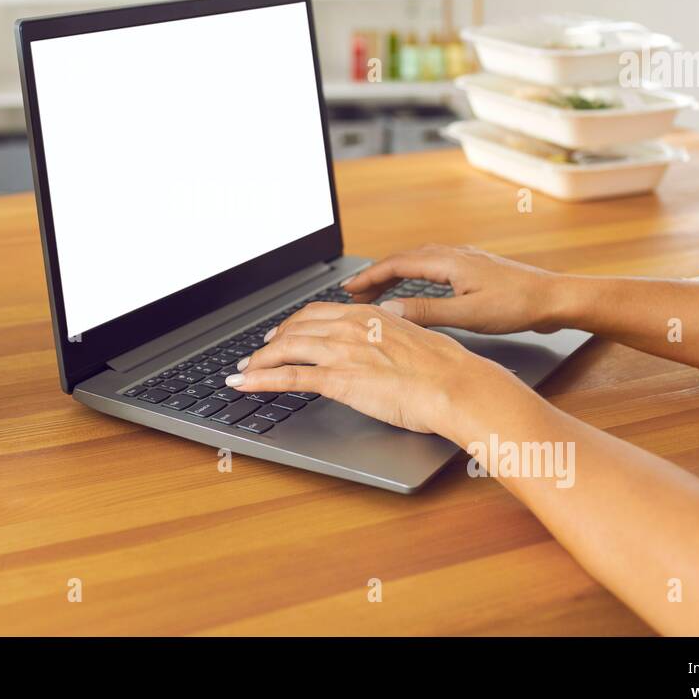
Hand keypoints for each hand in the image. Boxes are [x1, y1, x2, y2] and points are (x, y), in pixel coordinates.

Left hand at [225, 302, 542, 440]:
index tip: (283, 331)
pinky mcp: (338, 379)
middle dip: (271, 341)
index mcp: (368, 316)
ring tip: (242, 370)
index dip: (295, 323)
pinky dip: (260, 379)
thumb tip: (392, 340)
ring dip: (257, 361)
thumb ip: (395, 336)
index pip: (318, 313)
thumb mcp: (416, 339)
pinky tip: (243, 384)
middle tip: (257, 352)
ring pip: (285, 350)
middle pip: (295, 328)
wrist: (456, 385)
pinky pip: (289, 378)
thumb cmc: (447, 368)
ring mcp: (341, 352)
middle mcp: (349, 327)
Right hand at [341, 244, 573, 334]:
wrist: (554, 298)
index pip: (396, 264)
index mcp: (448, 261)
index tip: (347, 288)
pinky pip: (430, 264)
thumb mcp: (468, 315)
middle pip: (402, 260)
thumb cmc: (517, 306)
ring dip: (391, 274)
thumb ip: (428, 312)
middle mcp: (453, 254)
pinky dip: (411, 275)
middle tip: (352, 294)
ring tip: (375, 292)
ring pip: (416, 261)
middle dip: (374, 276)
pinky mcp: (472, 266)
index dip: (368, 276)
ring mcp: (463, 258)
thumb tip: (391, 311)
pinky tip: (412, 287)